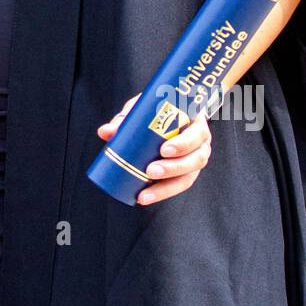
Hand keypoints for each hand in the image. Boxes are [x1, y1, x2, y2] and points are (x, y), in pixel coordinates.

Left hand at [97, 95, 212, 204]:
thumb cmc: (159, 109)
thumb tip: (105, 132)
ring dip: (166, 188)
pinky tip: (146, 198)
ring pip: (187, 178)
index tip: (163, 150)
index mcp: (196, 123)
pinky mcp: (186, 173)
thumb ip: (127, 117)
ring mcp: (195, 160)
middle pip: (196, 160)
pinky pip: (178, 186)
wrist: (170, 113)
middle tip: (151, 170)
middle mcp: (201, 144)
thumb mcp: (145, 108)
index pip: (197, 134)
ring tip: (145, 194)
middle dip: (173, 168)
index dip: (183, 144)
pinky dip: (162, 193)